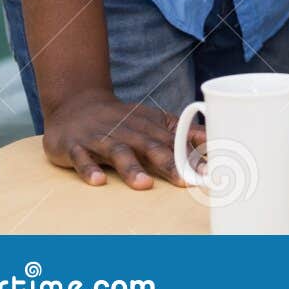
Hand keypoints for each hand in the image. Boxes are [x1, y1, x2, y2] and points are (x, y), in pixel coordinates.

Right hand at [41, 90, 199, 188]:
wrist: (77, 103)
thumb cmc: (123, 119)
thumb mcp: (153, 122)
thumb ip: (181, 133)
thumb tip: (212, 142)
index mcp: (149, 127)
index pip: (173, 141)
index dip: (191, 155)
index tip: (207, 170)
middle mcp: (128, 132)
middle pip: (150, 148)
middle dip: (168, 163)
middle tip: (184, 180)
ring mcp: (102, 139)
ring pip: (118, 153)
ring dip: (132, 168)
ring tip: (144, 184)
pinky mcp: (76, 147)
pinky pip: (82, 159)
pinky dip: (89, 169)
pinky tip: (98, 181)